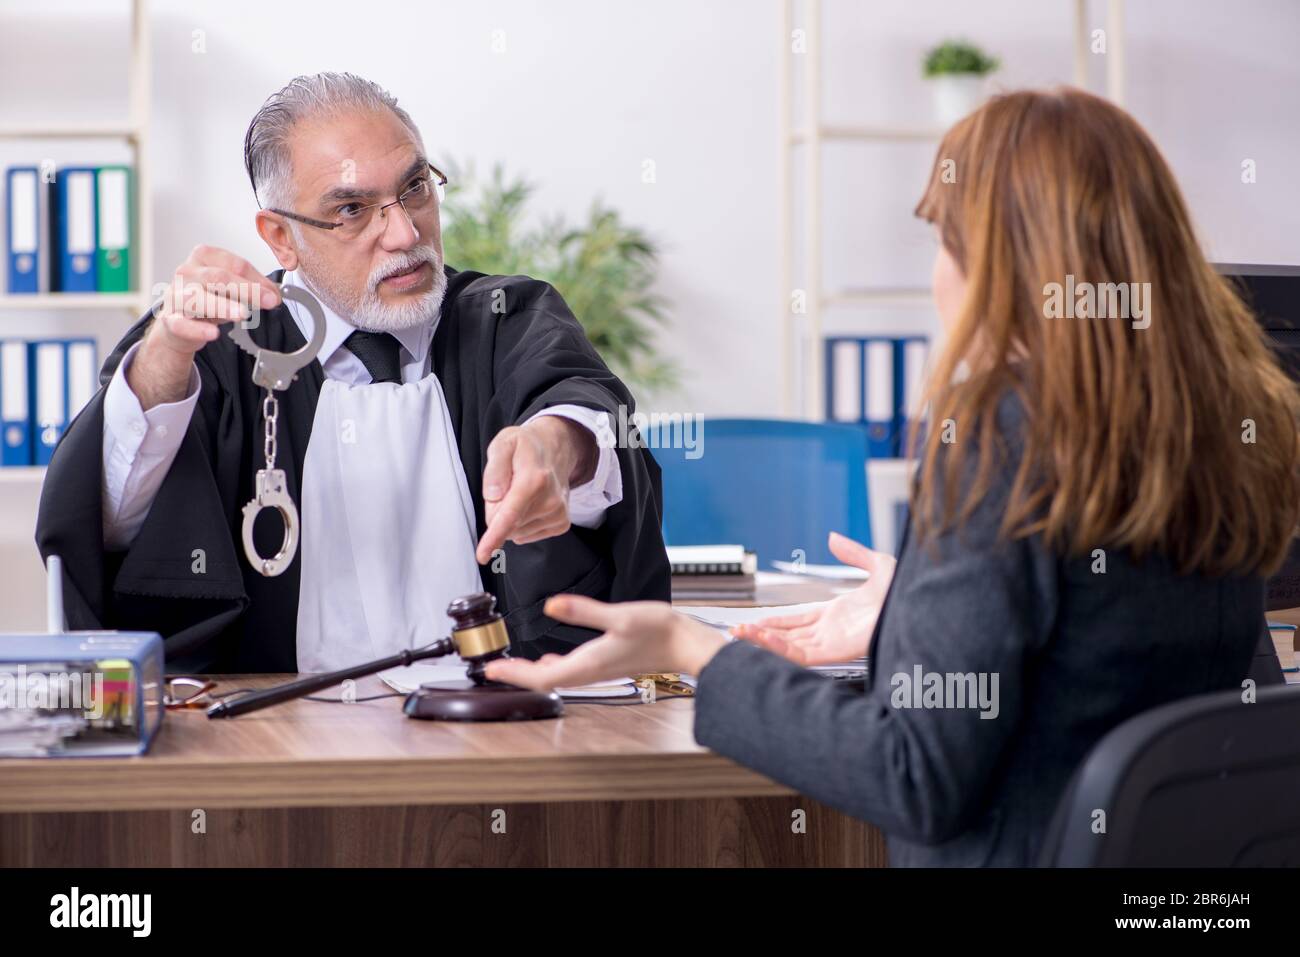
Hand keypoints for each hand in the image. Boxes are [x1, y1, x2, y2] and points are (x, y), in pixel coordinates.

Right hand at [132, 246, 281, 408]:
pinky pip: (182, 324)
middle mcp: (187, 272)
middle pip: (218, 277)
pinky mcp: (170, 320)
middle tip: (270, 302)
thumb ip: (252, 288)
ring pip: (199, 298)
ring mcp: (176, 295)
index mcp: (203, 257)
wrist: (178, 324)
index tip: (275, 295)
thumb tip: (275, 295)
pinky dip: (198, 330)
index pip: (234, 264)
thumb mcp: (230, 289)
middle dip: (248, 289)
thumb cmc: (207, 300)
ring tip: (243, 314)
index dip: (258, 279)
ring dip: (223, 306)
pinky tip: (213, 334)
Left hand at [474, 417, 595, 562]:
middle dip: (497, 511)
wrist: (556, 448)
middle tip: (507, 487)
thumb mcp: (503, 444)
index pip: (509, 515)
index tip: (483, 555)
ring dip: (512, 517)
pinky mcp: (561, 523)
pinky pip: (527, 535)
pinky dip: (523, 523)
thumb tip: (493, 495)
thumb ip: (495, 469)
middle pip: (507, 525)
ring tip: (522, 492)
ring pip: (516, 533)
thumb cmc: (526, 447)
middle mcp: (550, 500)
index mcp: (533, 480)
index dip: (494, 537)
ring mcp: (558, 513)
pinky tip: (531, 503)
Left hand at [484, 595, 727, 689]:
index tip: (491, 670)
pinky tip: (547, 660)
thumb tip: (552, 606)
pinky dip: (551, 667)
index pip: (542, 676)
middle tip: (490, 669)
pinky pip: (570, 671)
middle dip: (516, 676)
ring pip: (556, 677)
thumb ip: (584, 611)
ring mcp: (597, 671)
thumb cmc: (658, 630)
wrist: (685, 644)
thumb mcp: (619, 616)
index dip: (514, 674)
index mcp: (588, 664)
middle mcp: (590, 672)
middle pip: (544, 681)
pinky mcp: (604, 664)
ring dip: (531, 673)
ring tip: (510, 666)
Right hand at [731, 532, 896, 664]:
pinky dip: (778, 647)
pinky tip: (761, 638)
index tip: (754, 621)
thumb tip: (833, 539)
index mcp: (837, 616)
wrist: (920, 608)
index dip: (775, 622)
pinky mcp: (835, 652)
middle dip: (761, 635)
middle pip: (787, 636)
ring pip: (788, 647)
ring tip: (738, 635)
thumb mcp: (878, 565)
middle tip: (736, 631)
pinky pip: (800, 653)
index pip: (797, 621)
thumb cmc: (907, 594)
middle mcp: (831, 632)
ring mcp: (832, 643)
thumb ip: (853, 553)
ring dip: (762, 641)